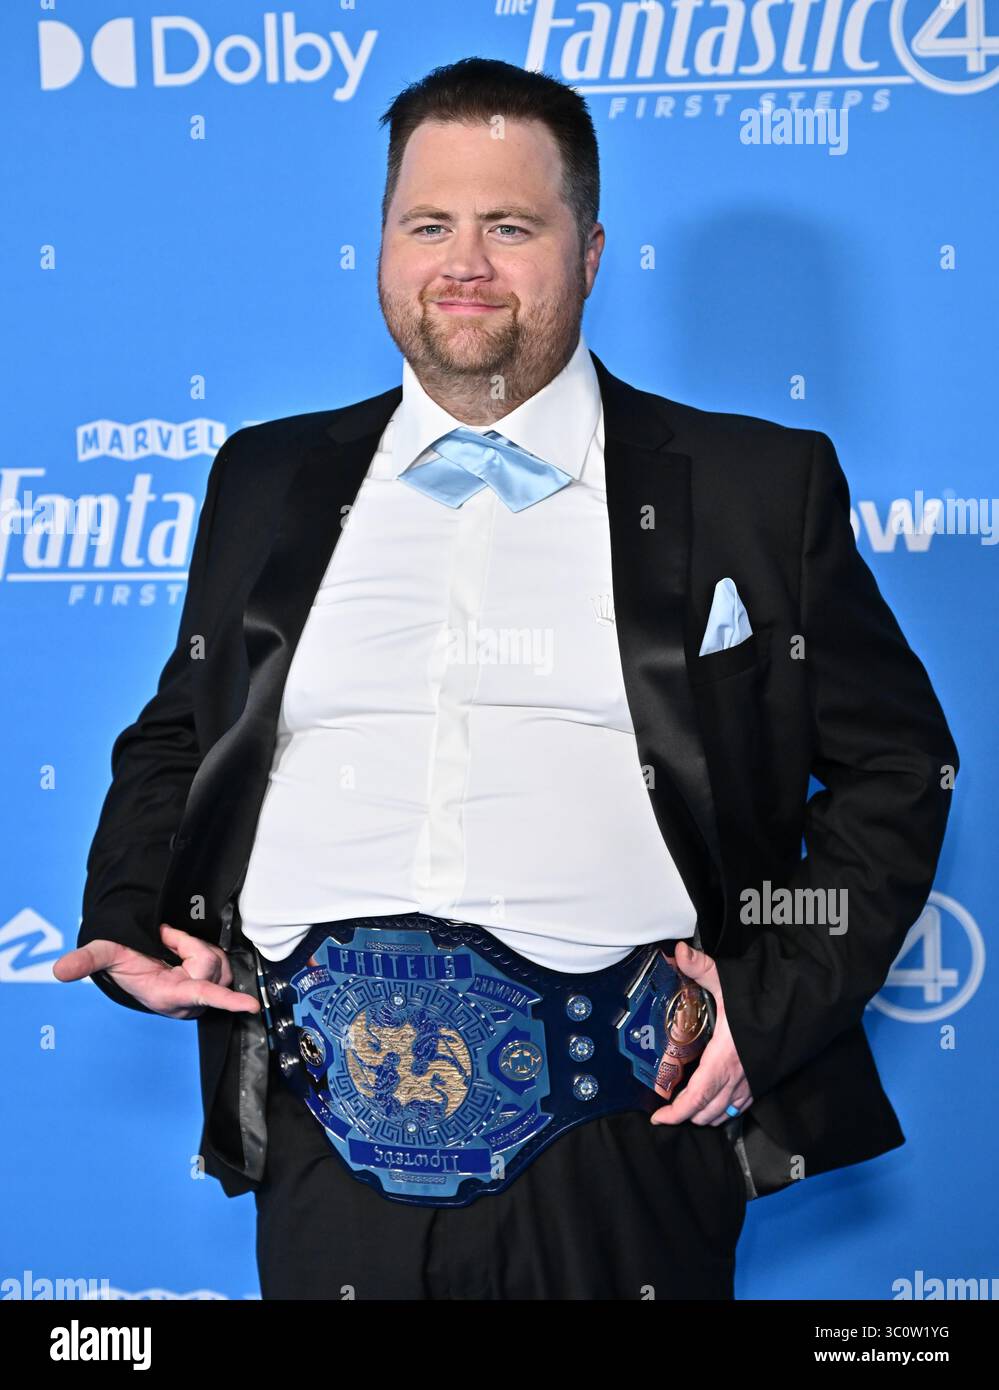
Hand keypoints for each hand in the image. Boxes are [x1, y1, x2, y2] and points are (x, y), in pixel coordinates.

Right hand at [52, 923, 261, 1020]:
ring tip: (175, 953)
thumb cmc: (125, 964)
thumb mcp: (106, 956)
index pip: (203, 994)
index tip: (250, 1006)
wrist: (133, 967)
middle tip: (168, 944)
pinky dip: (202, 952)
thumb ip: (85, 961)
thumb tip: (57, 970)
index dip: (226, 1000)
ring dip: (197, 949)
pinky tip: (186, 955)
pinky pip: (220, 960)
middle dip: (190, 946)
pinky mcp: (214, 985)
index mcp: (169, 995)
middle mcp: (191, 1000)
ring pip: (219, 961)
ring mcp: (205, 994)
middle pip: (211, 962)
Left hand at [650, 939, 753, 1126]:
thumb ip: (700, 968)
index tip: (659, 1119)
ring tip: (689, 1107)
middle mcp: (738, 1077)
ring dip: (705, 1115)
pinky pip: (741, 1106)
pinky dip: (725, 1110)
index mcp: (724, 1059)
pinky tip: (718, 1101)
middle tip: (668, 1110)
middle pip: (707, 1111)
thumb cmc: (765, 999)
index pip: (696, 1098)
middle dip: (686, 1115)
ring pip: (725, 1113)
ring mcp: (753, 1082)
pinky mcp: (764, 1080)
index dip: (676, 1113)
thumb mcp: (728, 982)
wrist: (804, 1007)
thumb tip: (678, 952)